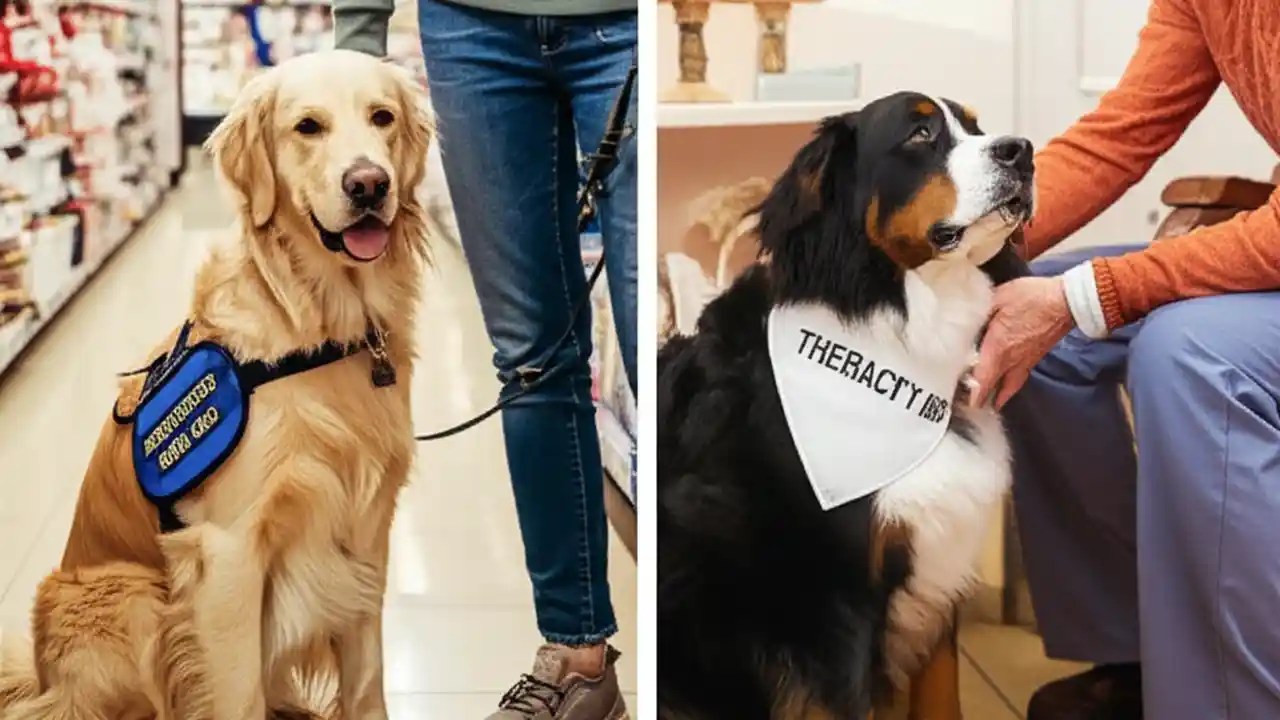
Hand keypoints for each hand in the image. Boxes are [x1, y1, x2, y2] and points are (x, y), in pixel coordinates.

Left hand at [971, 276, 1073, 408]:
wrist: (1066, 301)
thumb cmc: (1033, 298)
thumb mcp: (998, 298)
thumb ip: (980, 312)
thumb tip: (967, 319)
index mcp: (998, 348)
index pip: (982, 380)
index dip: (973, 395)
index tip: (963, 404)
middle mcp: (1011, 361)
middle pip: (994, 389)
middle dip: (981, 400)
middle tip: (969, 406)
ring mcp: (1025, 361)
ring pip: (1009, 387)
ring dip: (998, 397)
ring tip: (989, 404)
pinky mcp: (1035, 357)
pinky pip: (1019, 378)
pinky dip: (1010, 386)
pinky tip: (1007, 386)